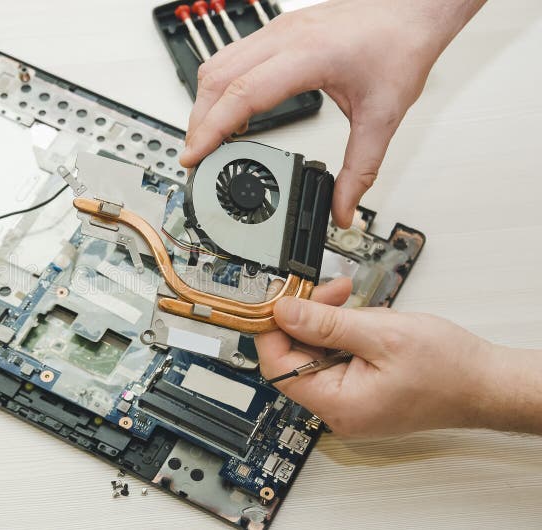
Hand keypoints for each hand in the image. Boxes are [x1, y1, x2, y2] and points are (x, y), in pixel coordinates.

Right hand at [181, 0, 485, 226]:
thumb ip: (361, 170)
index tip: (194, 156)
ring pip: (217, 62)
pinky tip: (229, 110)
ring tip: (207, 139)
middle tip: (195, 158)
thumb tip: (344, 210)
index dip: (212, 127)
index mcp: (308, 55)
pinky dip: (219, 86)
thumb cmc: (400, 46)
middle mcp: (285, 37)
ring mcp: (277, 30)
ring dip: (205, 102)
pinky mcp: (277, 30)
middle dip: (199, 121)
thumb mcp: (383, 117)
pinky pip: (230, 55)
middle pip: (217, 77)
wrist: (413, 8)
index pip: (242, 93)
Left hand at [255, 294, 541, 436]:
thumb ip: (326, 324)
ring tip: (352, 302)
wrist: (487, 384)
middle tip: (329, 289)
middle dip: (306, 317)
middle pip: (295, 357)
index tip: (280, 297)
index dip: (273, 328)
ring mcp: (349, 403)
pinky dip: (342, 334)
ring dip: (327, 322)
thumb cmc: (449, 368)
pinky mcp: (360, 393)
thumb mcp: (381, 333)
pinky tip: (361, 320)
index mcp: (338, 404)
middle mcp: (338, 410)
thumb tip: (283, 312)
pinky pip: (335, 360)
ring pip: (315, 355)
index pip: (277, 366)